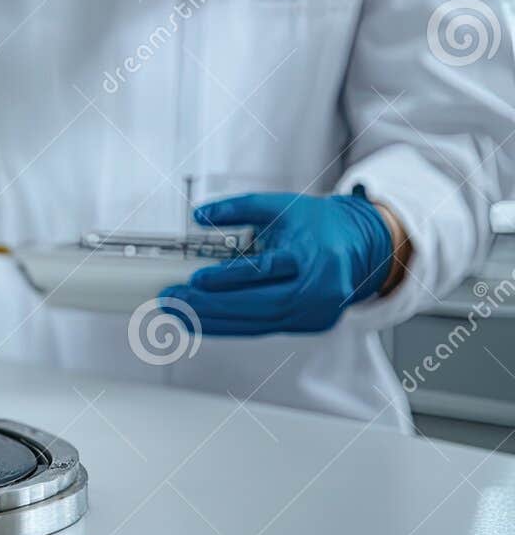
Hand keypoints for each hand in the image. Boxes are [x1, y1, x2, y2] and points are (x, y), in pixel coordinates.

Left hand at [159, 192, 399, 334]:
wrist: (360, 246)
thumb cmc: (319, 225)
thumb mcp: (282, 205)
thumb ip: (240, 207)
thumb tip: (198, 213)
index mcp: (315, 256)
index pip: (266, 271)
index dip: (229, 277)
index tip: (196, 278)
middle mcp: (319, 290)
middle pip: (260, 304)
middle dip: (212, 305)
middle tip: (173, 300)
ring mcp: (315, 313)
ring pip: (258, 323)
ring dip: (214, 321)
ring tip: (178, 314)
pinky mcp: (307, 325)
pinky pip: (262, 329)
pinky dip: (229, 326)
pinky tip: (201, 322)